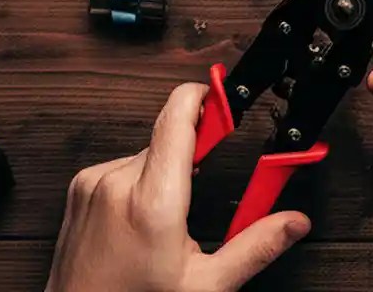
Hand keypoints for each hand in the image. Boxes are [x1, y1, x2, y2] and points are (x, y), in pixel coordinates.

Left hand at [45, 83, 310, 291]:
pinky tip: (141, 222)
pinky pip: (120, 170)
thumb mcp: (205, 286)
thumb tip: (293, 222)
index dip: (205, 98)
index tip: (225, 101)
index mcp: (152, 202)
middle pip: (168, 141)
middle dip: (193, 158)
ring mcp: (93, 185)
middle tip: (204, 192)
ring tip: (166, 223)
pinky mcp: (79, 191)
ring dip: (164, 175)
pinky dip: (137, 186)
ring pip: (145, 157)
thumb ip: (255, 246)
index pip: (178, 117)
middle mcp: (117, 183)